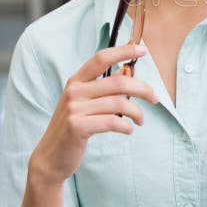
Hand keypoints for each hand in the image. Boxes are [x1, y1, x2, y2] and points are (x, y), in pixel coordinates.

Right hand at [29, 44, 156, 185]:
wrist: (51, 157)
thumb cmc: (73, 127)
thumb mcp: (85, 102)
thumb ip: (104, 86)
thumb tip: (126, 70)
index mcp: (76, 81)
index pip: (101, 58)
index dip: (123, 51)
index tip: (142, 50)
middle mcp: (74, 91)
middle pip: (118, 82)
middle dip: (143, 89)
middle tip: (154, 98)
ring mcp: (74, 109)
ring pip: (119, 103)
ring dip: (137, 112)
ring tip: (140, 120)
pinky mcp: (77, 126)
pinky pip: (112, 122)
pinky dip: (126, 126)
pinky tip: (128, 129)